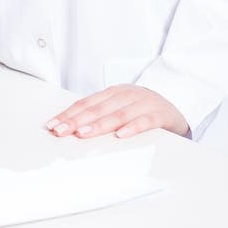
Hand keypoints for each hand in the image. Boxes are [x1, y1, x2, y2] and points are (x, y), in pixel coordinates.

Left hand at [47, 85, 188, 140]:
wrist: (174, 105)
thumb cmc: (141, 109)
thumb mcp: (119, 107)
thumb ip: (99, 114)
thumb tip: (71, 127)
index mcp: (112, 93)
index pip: (85, 103)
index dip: (68, 114)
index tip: (53, 125)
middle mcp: (124, 95)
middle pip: (97, 109)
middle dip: (76, 121)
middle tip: (61, 131)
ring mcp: (141, 103)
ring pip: (116, 115)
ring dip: (98, 125)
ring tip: (82, 133)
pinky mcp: (158, 114)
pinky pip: (143, 121)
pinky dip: (131, 128)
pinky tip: (121, 135)